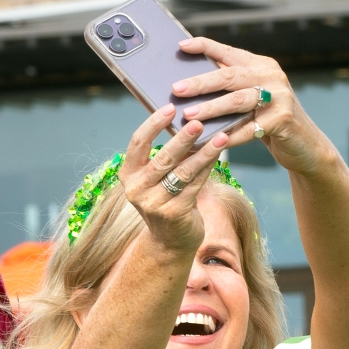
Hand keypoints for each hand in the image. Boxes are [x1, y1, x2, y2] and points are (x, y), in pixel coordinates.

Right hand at [118, 107, 222, 254]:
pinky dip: (208, 167)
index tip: (170, 108)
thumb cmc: (165, 200)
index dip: (153, 124)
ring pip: (182, 172)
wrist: (170, 241)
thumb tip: (187, 120)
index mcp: (128, 175)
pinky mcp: (174, 214)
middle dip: (182, 138)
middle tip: (198, 122)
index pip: (137, 143)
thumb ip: (164, 155)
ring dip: (203, 152)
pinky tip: (219, 154)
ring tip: (220, 136)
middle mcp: (136, 190)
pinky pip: (195, 185)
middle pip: (162, 158)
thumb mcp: (156, 178)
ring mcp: (154, 204)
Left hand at [173, 37, 334, 176]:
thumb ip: (231, 88)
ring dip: (210, 108)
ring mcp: (279, 97)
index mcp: (260, 65)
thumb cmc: (270, 121)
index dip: (205, 47)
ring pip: (238, 100)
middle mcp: (271, 76)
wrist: (305, 144)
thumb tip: (190, 84)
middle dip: (200, 83)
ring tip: (188, 115)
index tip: (181, 46)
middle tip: (177, 89)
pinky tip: (211, 142)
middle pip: (229, 76)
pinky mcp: (283, 119)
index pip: (228, 52)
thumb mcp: (252, 98)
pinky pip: (249, 129)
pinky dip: (229, 136)